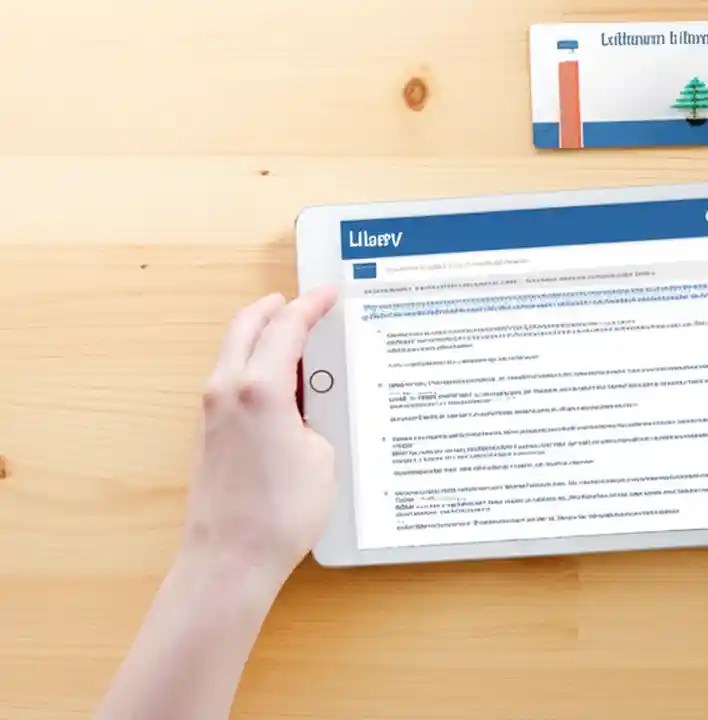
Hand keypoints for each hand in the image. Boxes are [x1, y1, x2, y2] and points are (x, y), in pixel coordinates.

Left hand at [182, 287, 338, 585]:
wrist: (231, 558)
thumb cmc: (281, 512)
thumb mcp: (322, 455)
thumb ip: (315, 416)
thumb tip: (309, 406)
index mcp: (260, 387)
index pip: (286, 326)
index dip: (311, 305)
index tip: (329, 294)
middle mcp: (227, 390)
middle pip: (247, 325)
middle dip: (276, 308)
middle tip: (303, 304)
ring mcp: (212, 410)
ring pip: (234, 350)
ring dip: (262, 337)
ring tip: (296, 341)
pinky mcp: (208, 432)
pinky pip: (231, 379)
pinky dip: (254, 365)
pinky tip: (281, 383)